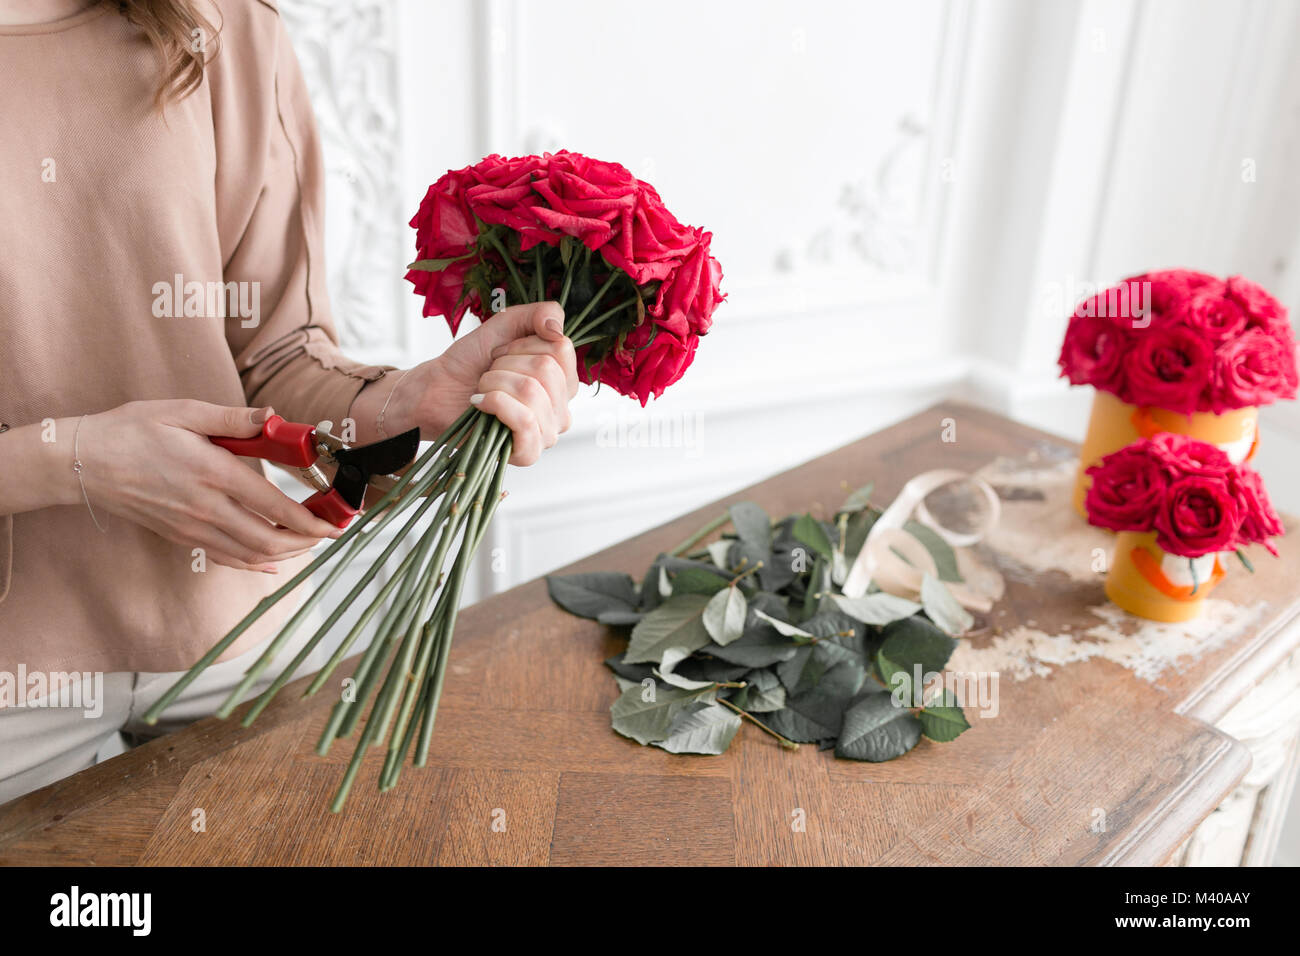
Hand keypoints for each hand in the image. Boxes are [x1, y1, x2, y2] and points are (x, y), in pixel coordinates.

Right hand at [76, 400, 344, 571]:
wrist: (83, 462)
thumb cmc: (133, 430)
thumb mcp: (184, 412)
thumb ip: (233, 419)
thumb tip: (273, 418)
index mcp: (213, 472)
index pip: (274, 506)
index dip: (310, 519)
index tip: (334, 520)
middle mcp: (206, 508)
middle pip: (268, 539)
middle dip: (307, 541)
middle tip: (329, 533)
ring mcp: (192, 528)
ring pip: (250, 554)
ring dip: (286, 553)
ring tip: (309, 543)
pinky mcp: (180, 537)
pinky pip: (225, 558)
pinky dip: (254, 564)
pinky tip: (271, 563)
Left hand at [360, 301, 577, 465]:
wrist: (436, 391)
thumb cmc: (470, 363)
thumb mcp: (505, 326)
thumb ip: (539, 314)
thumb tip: (556, 327)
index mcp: (563, 380)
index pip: (561, 348)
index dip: (523, 344)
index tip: (501, 353)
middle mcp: (562, 407)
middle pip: (546, 369)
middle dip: (505, 365)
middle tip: (488, 374)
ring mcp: (548, 432)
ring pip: (532, 392)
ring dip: (494, 384)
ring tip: (483, 390)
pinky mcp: (529, 452)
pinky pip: (525, 420)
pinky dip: (496, 404)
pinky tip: (481, 405)